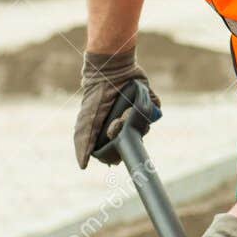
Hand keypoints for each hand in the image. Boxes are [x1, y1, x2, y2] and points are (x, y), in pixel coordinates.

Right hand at [75, 47, 159, 168]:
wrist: (111, 70)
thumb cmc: (96, 96)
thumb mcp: (87, 120)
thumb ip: (84, 141)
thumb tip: (82, 166)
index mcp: (109, 130)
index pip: (119, 149)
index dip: (119, 147)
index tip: (115, 133)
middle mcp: (124, 124)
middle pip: (133, 138)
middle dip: (128, 131)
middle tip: (119, 120)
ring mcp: (136, 114)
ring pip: (144, 128)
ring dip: (136, 120)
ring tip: (126, 108)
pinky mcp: (148, 103)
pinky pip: (154, 113)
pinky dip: (148, 109)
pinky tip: (137, 102)